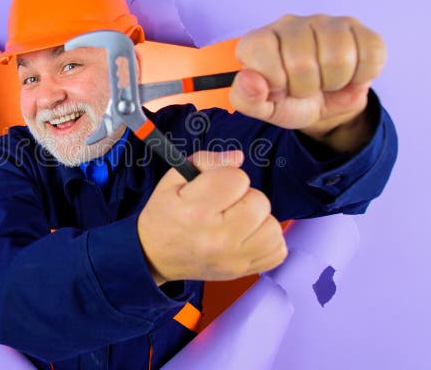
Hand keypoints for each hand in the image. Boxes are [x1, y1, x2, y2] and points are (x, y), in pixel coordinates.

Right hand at [137, 150, 286, 284]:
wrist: (153, 256)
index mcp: (196, 211)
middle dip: (246, 197)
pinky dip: (268, 241)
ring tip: (239, 221)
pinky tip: (249, 236)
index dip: (229, 177)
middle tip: (227, 205)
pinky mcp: (242, 271)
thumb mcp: (173, 179)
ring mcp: (232, 259)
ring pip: (273, 227)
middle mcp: (217, 238)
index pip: (237, 179)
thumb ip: (206, 161)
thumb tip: (238, 158)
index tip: (216, 187)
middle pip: (260, 203)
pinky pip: (278, 252)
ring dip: (260, 220)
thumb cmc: (165, 215)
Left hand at [230, 14, 385, 135]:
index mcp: (259, 40)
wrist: (324, 104)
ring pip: (338, 57)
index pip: (260, 49)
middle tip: (305, 89)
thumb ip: (245, 98)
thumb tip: (249, 79)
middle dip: (306, 87)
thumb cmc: (288, 100)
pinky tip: (348, 74)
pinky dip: (361, 75)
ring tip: (325, 82)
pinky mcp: (357, 28)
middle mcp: (290, 23)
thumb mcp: (263, 108)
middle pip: (302, 60)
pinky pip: (370, 53)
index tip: (278, 89)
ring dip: (334, 82)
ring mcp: (325, 22)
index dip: (273, 79)